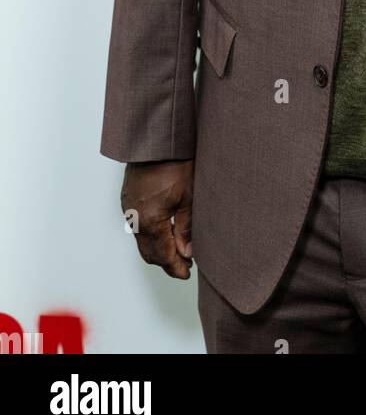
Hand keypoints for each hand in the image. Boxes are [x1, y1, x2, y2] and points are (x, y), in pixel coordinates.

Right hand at [120, 159, 194, 279]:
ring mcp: (129, 210)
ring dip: (158, 250)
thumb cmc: (175, 163)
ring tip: (177, 251)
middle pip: (150, 254)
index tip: (187, 274)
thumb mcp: (188, 197)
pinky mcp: (128, 201)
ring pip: (142, 242)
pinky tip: (164, 233)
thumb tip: (188, 252)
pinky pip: (138, 227)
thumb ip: (187, 228)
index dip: (176, 268)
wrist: (156, 140)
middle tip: (184, 266)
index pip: (164, 255)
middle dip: (167, 262)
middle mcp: (136, 219)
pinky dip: (150, 236)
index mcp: (151, 221)